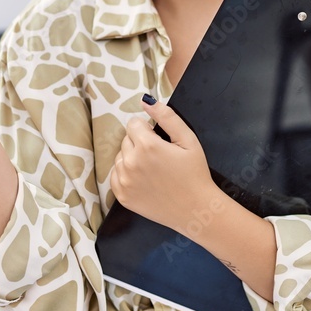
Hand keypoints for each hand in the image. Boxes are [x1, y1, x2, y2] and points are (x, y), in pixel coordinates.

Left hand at [110, 97, 217, 232]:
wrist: (195, 209)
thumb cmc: (194, 173)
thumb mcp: (188, 140)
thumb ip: (166, 116)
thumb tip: (146, 101)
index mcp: (146, 145)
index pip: (134, 124)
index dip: (148, 130)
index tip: (161, 142)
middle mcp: (131, 162)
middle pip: (126, 140)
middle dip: (140, 143)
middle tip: (159, 157)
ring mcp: (124, 181)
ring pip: (120, 157)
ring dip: (132, 158)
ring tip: (152, 169)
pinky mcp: (122, 196)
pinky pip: (116, 175)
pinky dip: (126, 175)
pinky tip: (144, 180)